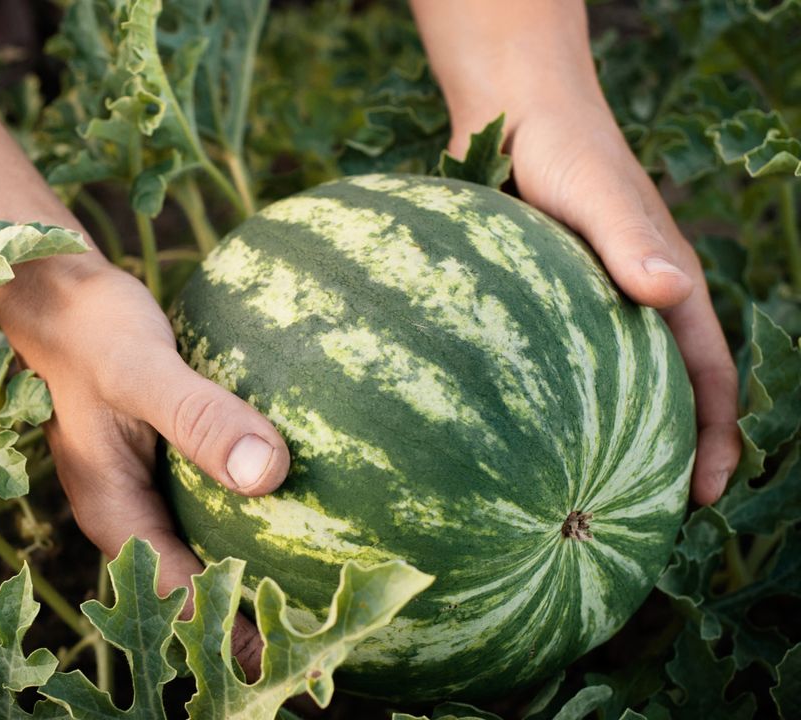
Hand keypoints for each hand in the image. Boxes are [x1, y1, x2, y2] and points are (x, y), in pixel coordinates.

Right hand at [0, 250, 292, 676]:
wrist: (59, 293)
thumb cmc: (93, 329)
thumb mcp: (142, 370)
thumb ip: (199, 419)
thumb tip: (267, 475)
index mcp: (115, 513)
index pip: (180, 598)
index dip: (236, 637)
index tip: (298, 665)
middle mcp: (132, 514)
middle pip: (198, 588)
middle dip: (255, 624)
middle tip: (329, 653)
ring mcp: (151, 489)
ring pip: (209, 551)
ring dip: (260, 578)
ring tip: (333, 602)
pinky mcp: (171, 462)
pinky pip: (218, 506)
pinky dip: (258, 521)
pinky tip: (314, 513)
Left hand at [412, 0, 740, 504]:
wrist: (510, 115)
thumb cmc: (562, 149)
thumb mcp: (599, 191)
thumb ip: (631, 237)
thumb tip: (670, 290)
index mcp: (663, 287)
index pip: (705, 372)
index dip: (716, 433)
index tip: (711, 491)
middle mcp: (628, 306)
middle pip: (657, 394)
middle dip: (661, 457)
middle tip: (642, 521)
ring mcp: (582, 310)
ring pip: (602, 388)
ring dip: (601, 442)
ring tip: (577, 503)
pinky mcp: (534, 309)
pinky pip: (547, 367)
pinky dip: (545, 408)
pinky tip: (506, 445)